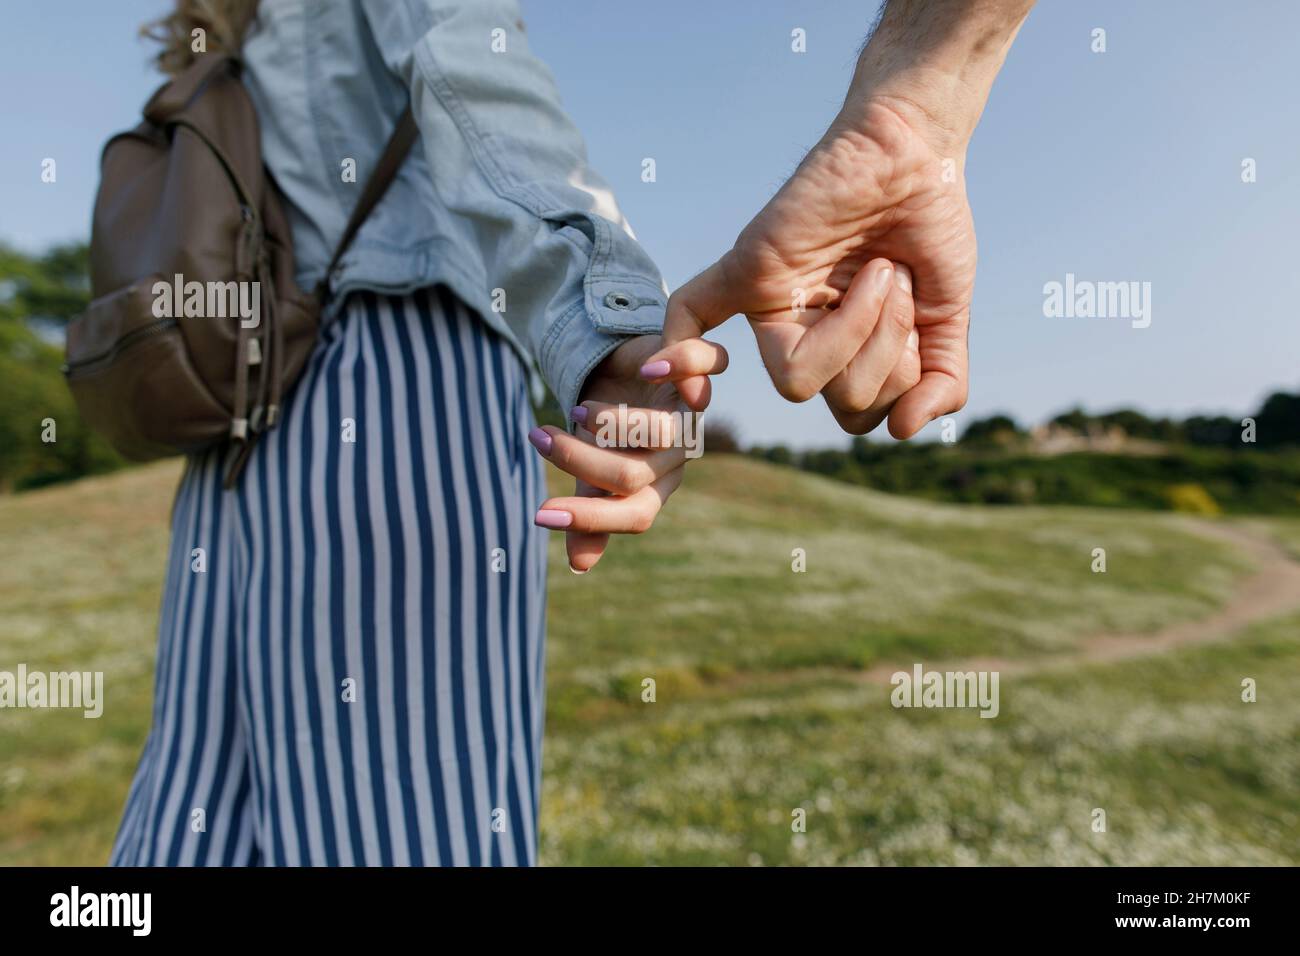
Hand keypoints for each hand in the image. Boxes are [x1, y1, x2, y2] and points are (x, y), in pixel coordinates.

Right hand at [528, 333, 725, 572]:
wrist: (629, 370)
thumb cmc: (611, 430)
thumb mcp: (594, 471)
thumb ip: (589, 509)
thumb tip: (579, 568)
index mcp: (655, 486)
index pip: (635, 516)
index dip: (590, 520)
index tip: (540, 513)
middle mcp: (677, 456)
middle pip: (633, 475)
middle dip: (578, 461)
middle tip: (538, 439)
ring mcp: (690, 414)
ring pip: (662, 432)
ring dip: (610, 422)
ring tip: (578, 410)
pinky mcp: (696, 369)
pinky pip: (710, 366)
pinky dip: (682, 366)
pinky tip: (648, 370)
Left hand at [648, 95, 973, 436]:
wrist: (915, 151)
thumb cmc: (929, 226)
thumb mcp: (949, 317)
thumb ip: (943, 381)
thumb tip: (902, 431)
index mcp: (842, 350)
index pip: (859, 413)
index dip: (901, 383)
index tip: (920, 315)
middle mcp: (802, 333)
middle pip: (838, 401)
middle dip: (887, 349)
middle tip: (897, 281)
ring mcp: (770, 303)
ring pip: (797, 380)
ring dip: (859, 331)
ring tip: (878, 271)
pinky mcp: (747, 268)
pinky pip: (693, 313)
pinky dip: (683, 351)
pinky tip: (694, 390)